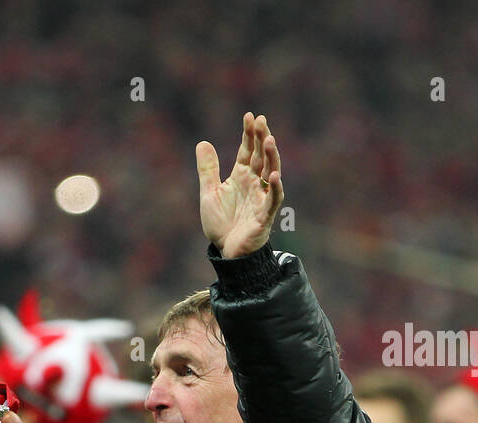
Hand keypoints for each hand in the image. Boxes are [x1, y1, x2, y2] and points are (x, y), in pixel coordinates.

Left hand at [196, 112, 284, 258]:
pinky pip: (273, 199)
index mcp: (241, 177)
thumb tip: (202, 142)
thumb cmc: (221, 223)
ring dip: (271, 157)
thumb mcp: (209, 193)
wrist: (226, 251)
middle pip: (261, 157)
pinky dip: (274, 188)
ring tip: (268, 140)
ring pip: (271, 173)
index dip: (249, 134)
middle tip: (261, 120)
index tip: (250, 116)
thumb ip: (208, 170)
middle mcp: (254, 184)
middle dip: (261, 139)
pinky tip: (272, 175)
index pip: (247, 151)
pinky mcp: (265, 215)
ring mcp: (261, 198)